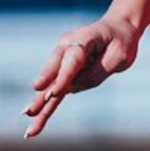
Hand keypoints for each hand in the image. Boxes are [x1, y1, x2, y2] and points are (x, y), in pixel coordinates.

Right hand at [24, 16, 140, 137]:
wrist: (117, 29)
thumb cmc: (121, 41)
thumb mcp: (118, 56)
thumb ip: (96, 73)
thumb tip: (71, 89)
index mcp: (81, 39)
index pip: (71, 61)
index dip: (62, 78)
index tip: (52, 94)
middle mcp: (65, 48)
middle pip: (53, 74)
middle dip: (42, 94)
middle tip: (29, 111)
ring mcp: (62, 60)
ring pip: (50, 86)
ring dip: (39, 105)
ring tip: (28, 121)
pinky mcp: (64, 72)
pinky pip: (55, 90)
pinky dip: (44, 104)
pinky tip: (34, 116)